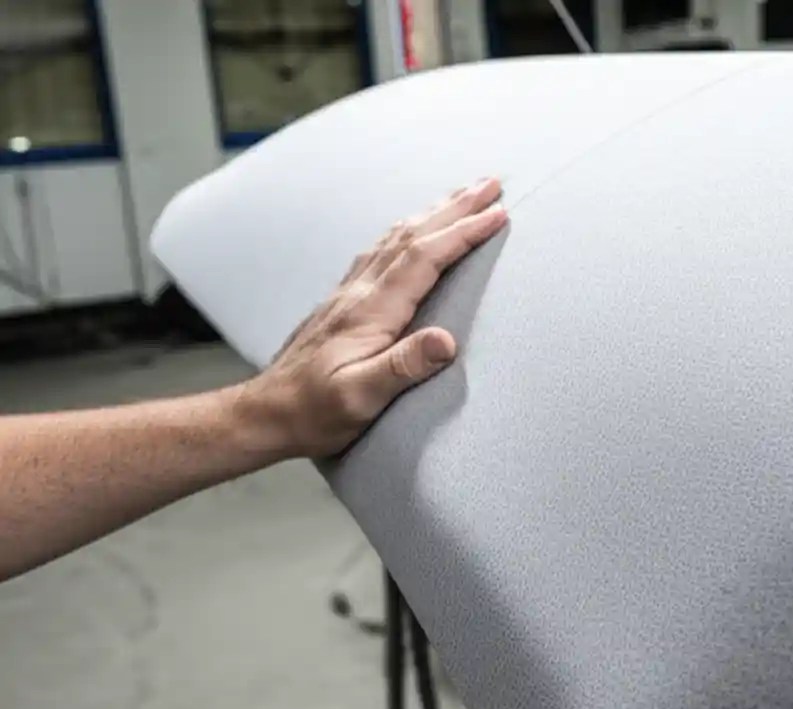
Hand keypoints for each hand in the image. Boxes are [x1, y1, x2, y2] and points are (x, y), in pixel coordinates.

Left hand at [239, 178, 506, 457]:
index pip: (424, 258)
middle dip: (456, 206)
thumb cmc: (315, 412)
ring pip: (396, 237)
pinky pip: (382, 251)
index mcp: (371, 310)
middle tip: (492, 183)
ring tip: (462, 196)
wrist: (267, 414)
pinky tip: (410, 230)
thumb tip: (447, 341)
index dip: (463, 233)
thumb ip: (402, 367)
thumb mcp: (361, 398)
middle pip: (413, 235)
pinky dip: (408, 231)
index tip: (498, 214)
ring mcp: (349, 294)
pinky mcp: (344, 303)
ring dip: (434, 213)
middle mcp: (360, 292)